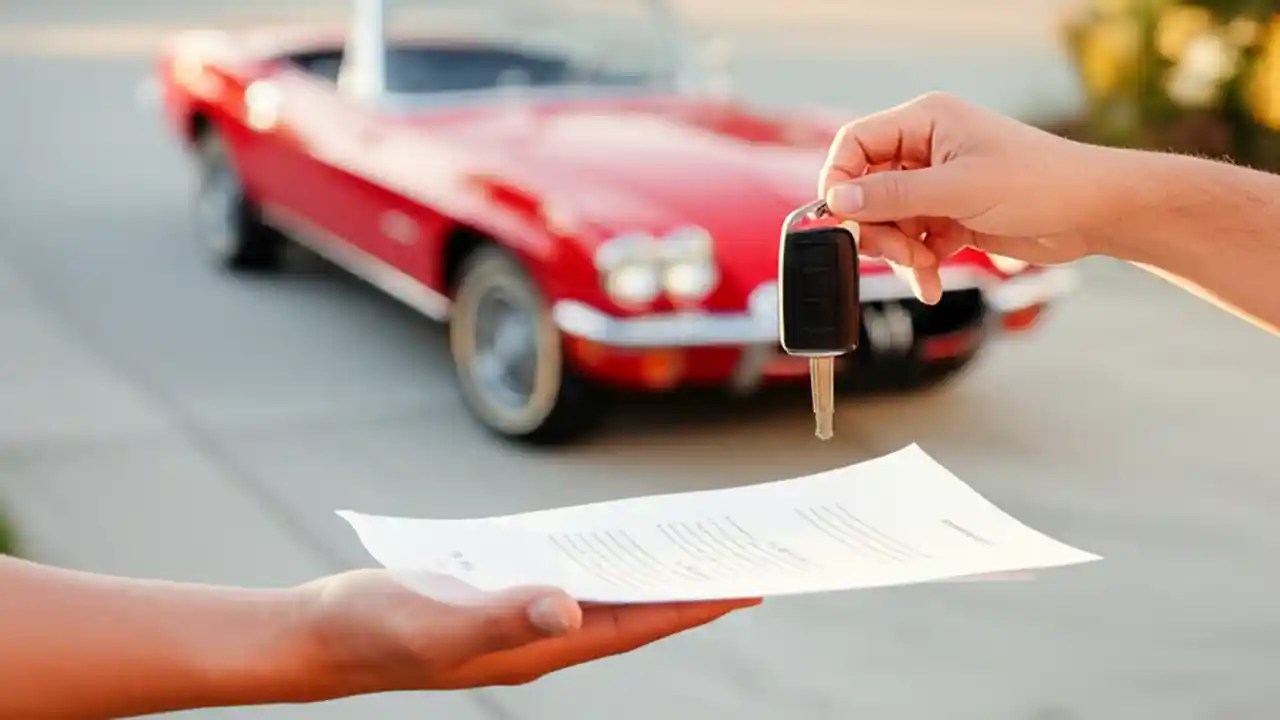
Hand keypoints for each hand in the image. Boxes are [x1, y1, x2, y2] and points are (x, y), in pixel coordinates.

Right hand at [296, 569, 759, 695]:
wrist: (322, 635)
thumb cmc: (374, 633)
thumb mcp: (439, 624)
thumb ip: (503, 616)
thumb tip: (569, 606)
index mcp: (537, 649)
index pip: (634, 626)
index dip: (690, 608)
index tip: (743, 589)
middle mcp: (537, 637)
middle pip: (627, 610)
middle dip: (681, 588)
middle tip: (733, 557)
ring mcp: (517, 617)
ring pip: (597, 593)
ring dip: (640, 571)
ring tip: (685, 544)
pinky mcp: (494, 595)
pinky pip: (560, 575)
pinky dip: (591, 557)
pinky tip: (604, 536)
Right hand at [819, 92, 1118, 303]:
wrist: (1094, 212)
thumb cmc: (1039, 182)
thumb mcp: (959, 189)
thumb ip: (893, 195)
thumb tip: (837, 201)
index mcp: (925, 122)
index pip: (855, 143)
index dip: (839, 180)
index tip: (839, 219)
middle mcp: (925, 149)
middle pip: (866, 190)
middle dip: (877, 228)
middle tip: (897, 253)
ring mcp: (937, 185)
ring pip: (888, 222)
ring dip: (899, 252)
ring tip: (924, 268)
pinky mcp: (951, 215)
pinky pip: (913, 242)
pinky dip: (918, 264)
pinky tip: (931, 282)